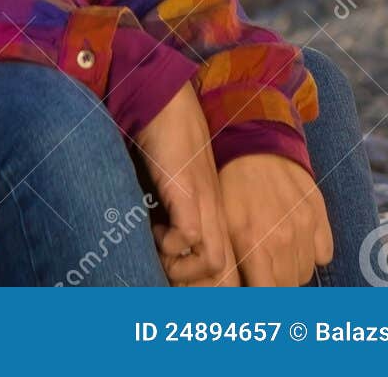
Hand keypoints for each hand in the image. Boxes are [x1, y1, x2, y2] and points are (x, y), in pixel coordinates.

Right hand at [132, 81, 232, 285]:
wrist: (164, 98)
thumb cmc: (166, 139)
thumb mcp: (177, 187)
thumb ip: (177, 217)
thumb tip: (162, 252)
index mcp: (217, 214)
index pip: (231, 272)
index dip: (208, 289)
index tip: (179, 286)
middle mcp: (218, 213)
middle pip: (229, 277)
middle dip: (198, 290)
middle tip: (168, 278)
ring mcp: (206, 202)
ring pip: (217, 265)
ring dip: (183, 270)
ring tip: (161, 251)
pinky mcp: (188, 191)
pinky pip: (192, 237)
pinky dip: (172, 244)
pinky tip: (156, 227)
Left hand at [217, 154, 333, 285]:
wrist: (254, 145)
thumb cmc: (230, 186)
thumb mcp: (221, 224)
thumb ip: (232, 263)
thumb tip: (237, 294)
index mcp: (255, 245)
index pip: (268, 297)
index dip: (261, 301)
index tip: (255, 292)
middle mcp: (284, 240)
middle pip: (287, 288)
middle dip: (273, 286)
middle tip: (261, 271)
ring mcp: (305, 228)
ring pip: (305, 273)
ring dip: (291, 270)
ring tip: (275, 250)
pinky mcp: (319, 216)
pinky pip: (323, 254)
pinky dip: (312, 253)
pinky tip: (295, 239)